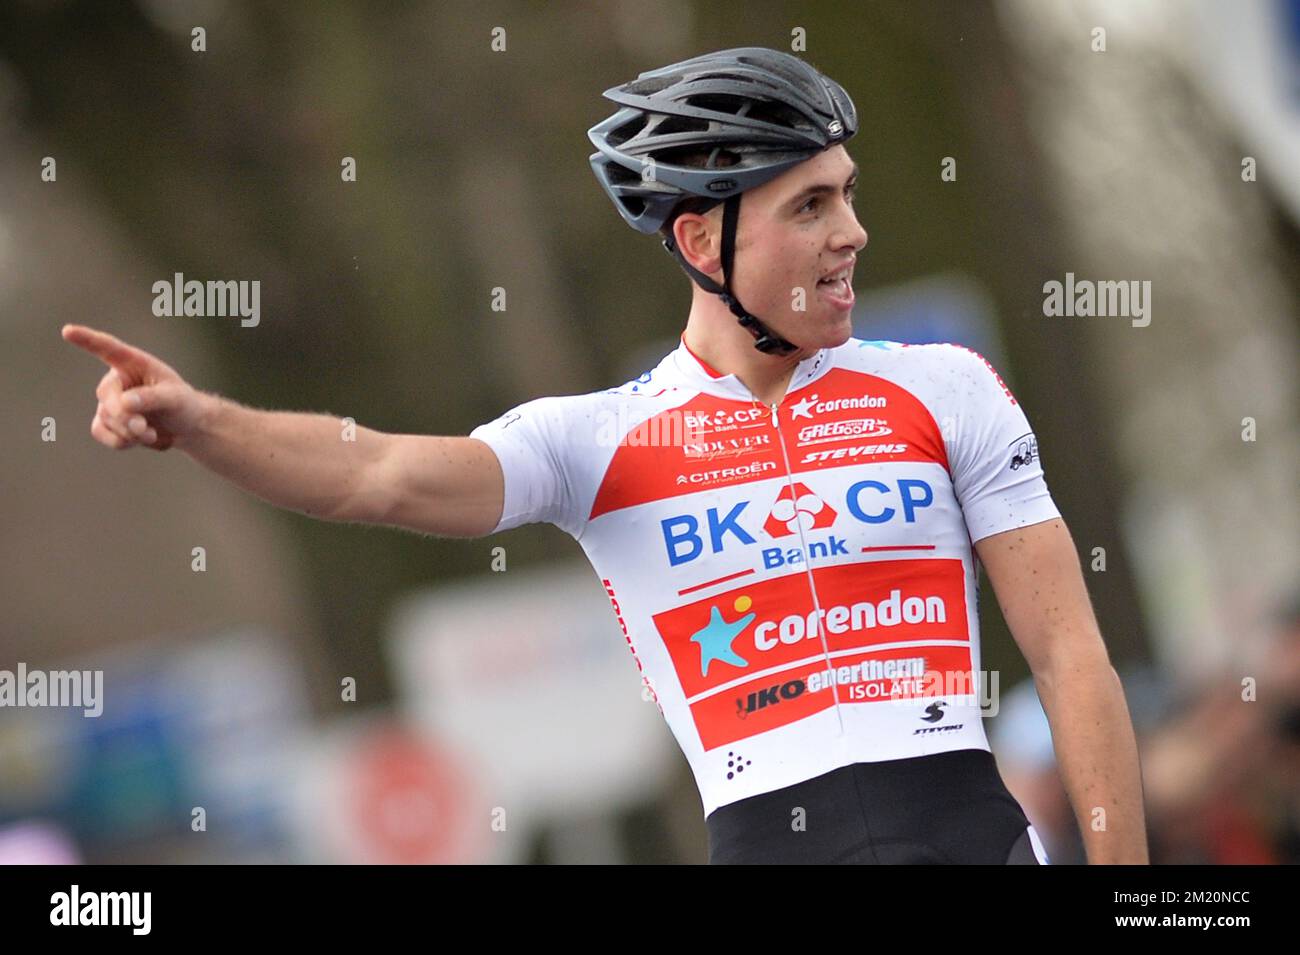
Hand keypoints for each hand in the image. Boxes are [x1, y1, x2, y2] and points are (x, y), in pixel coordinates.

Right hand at [62, 324, 207, 451]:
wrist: (184, 426)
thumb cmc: (182, 403)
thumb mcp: (176, 398)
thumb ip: (152, 398)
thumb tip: (124, 403)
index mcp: (133, 362)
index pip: (107, 348)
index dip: (87, 339)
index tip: (68, 331)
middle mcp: (116, 379)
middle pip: (106, 396)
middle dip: (126, 416)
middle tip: (145, 428)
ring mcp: (107, 400)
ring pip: (107, 419)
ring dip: (132, 432)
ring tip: (152, 432)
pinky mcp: (104, 421)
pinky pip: (102, 433)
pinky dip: (122, 441)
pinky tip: (140, 438)